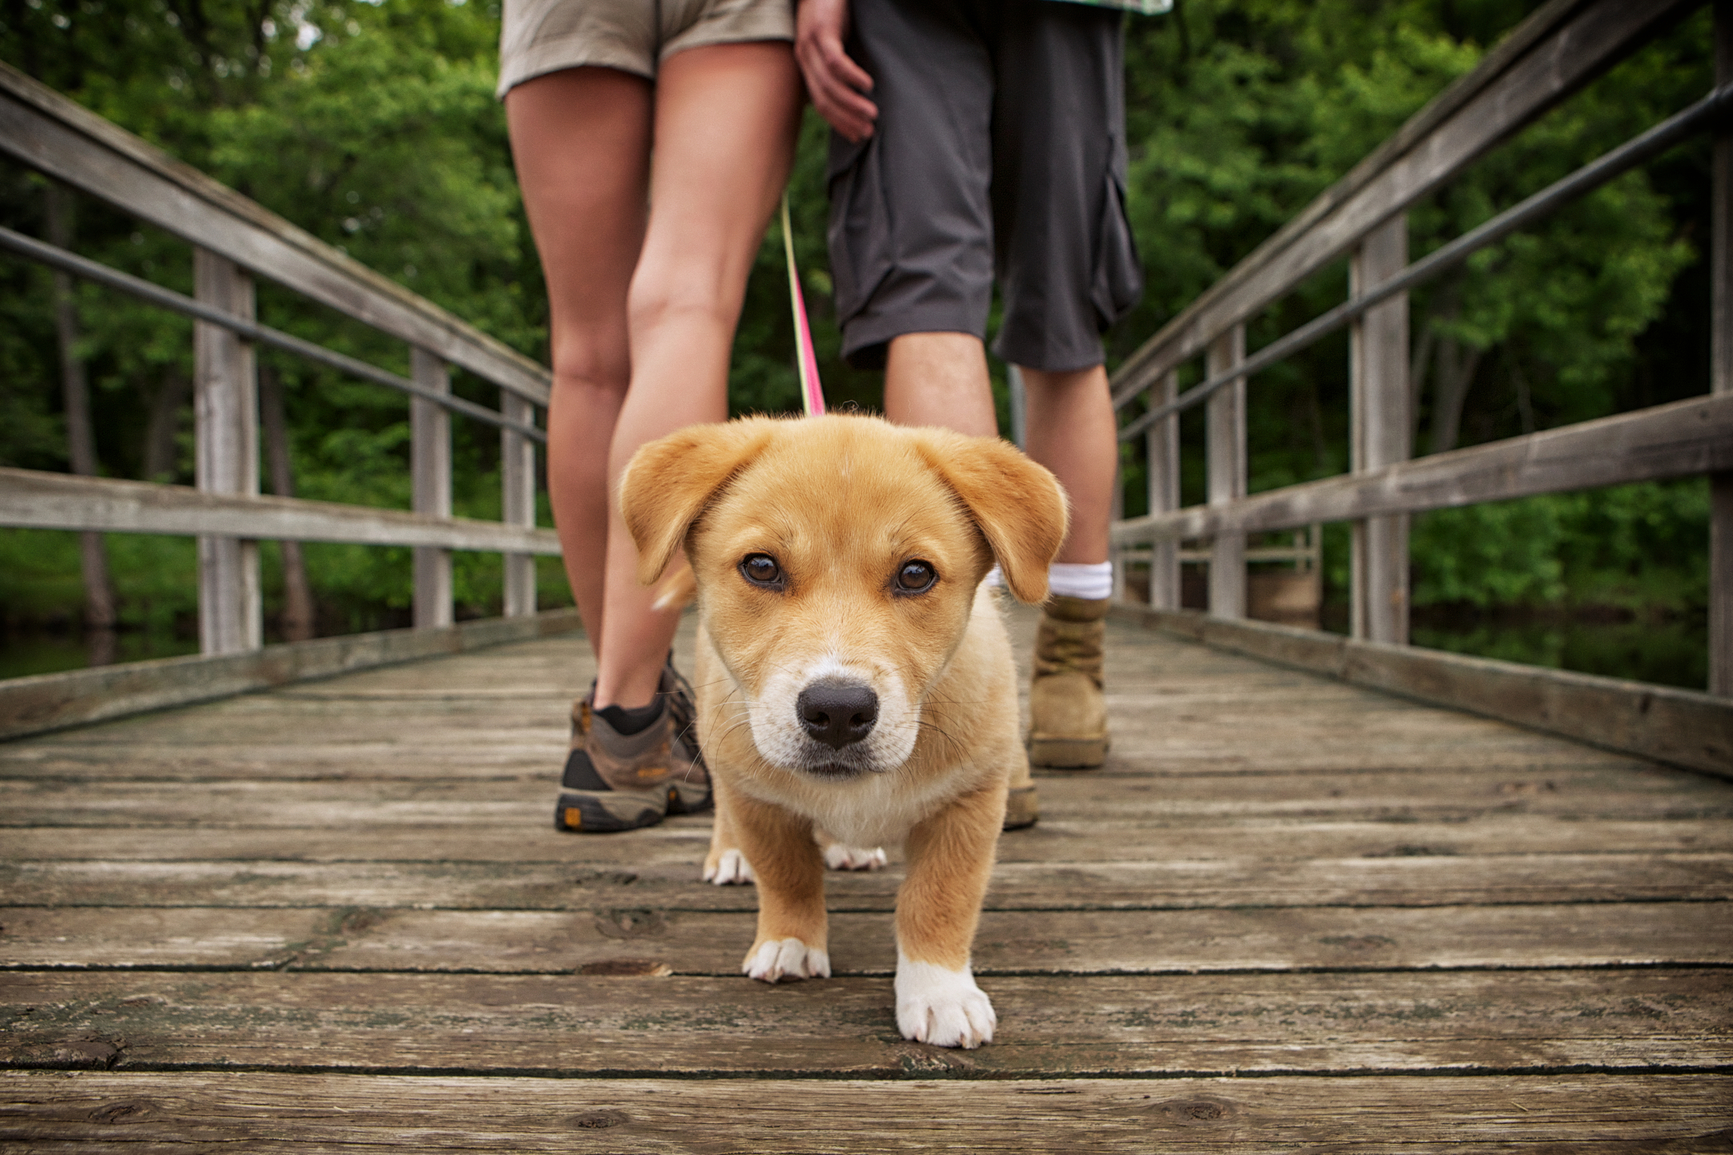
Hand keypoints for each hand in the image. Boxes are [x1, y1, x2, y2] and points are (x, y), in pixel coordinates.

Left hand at [796, 0, 876, 141]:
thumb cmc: (834, 10)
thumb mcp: (835, 43)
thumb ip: (839, 68)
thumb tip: (858, 95)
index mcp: (807, 65)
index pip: (821, 103)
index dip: (839, 123)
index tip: (858, 137)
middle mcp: (805, 57)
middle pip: (823, 99)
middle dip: (846, 119)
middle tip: (868, 131)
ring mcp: (810, 44)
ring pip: (829, 84)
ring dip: (851, 103)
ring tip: (871, 113)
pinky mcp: (821, 30)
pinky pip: (834, 60)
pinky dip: (850, 75)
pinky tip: (867, 84)